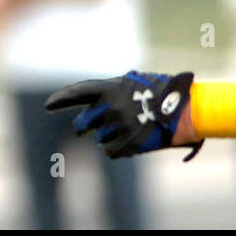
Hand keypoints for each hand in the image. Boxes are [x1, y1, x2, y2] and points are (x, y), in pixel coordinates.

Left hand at [45, 70, 201, 160]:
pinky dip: (117, 150)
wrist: (187, 109)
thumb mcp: (133, 83)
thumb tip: (92, 104)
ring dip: (108, 137)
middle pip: (82, 124)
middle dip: (84, 128)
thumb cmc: (163, 92)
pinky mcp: (128, 142)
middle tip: (85, 130)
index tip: (47, 105)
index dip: (61, 99)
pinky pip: (110, 151)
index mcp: (109, 87)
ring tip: (128, 130)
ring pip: (99, 139)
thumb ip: (110, 93)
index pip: (77, 93)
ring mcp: (118, 125)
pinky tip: (129, 143)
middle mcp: (109, 106)